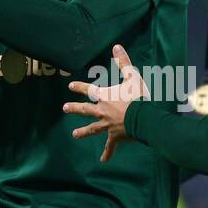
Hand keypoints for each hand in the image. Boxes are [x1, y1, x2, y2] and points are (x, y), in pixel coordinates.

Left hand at [63, 44, 148, 162]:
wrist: (142, 118)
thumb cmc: (137, 96)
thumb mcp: (132, 77)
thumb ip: (123, 62)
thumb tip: (116, 46)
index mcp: (105, 96)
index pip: (89, 90)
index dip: (79, 87)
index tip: (70, 86)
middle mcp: (102, 111)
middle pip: (85, 110)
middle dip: (74, 108)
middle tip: (64, 109)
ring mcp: (107, 125)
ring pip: (92, 129)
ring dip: (83, 132)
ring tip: (75, 135)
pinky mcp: (115, 136)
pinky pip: (110, 145)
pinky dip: (107, 153)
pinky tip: (103, 160)